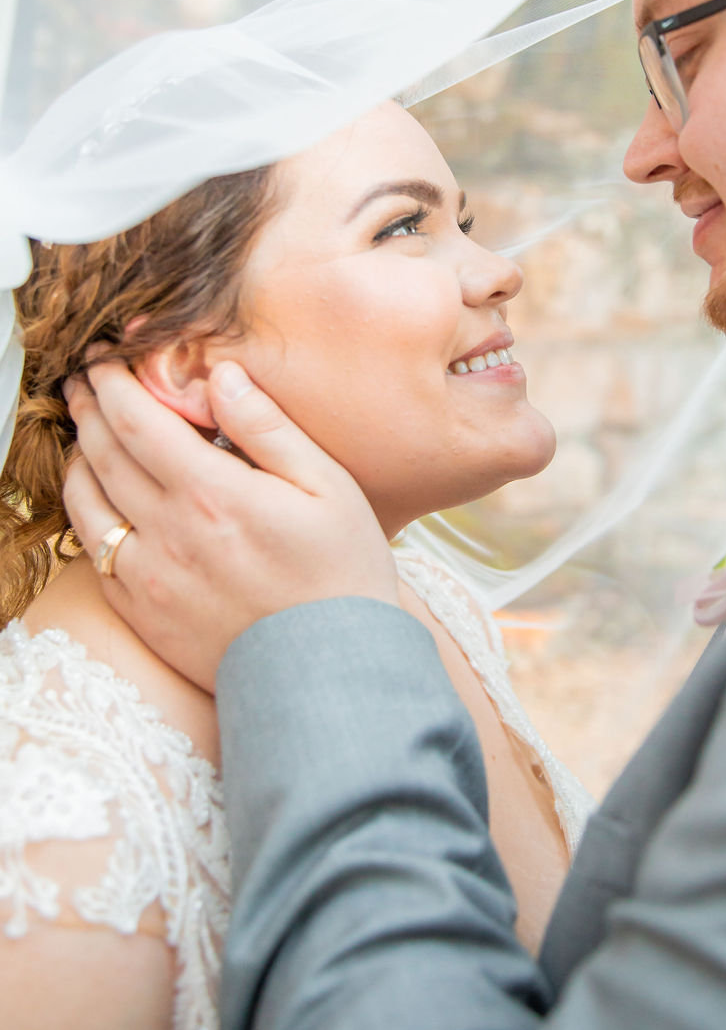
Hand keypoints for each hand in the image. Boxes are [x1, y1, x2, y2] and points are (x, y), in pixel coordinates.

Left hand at [64, 358, 398, 691]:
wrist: (329, 670)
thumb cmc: (341, 574)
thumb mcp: (327, 486)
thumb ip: (268, 427)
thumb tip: (221, 376)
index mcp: (213, 494)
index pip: (138, 421)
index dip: (112, 383)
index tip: (103, 359)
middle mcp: (168, 534)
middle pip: (104, 455)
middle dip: (87, 409)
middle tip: (81, 381)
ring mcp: (149, 579)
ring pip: (87, 505)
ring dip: (78, 459)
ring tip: (83, 434)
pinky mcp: (143, 615)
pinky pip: (95, 557)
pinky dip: (87, 517)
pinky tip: (99, 502)